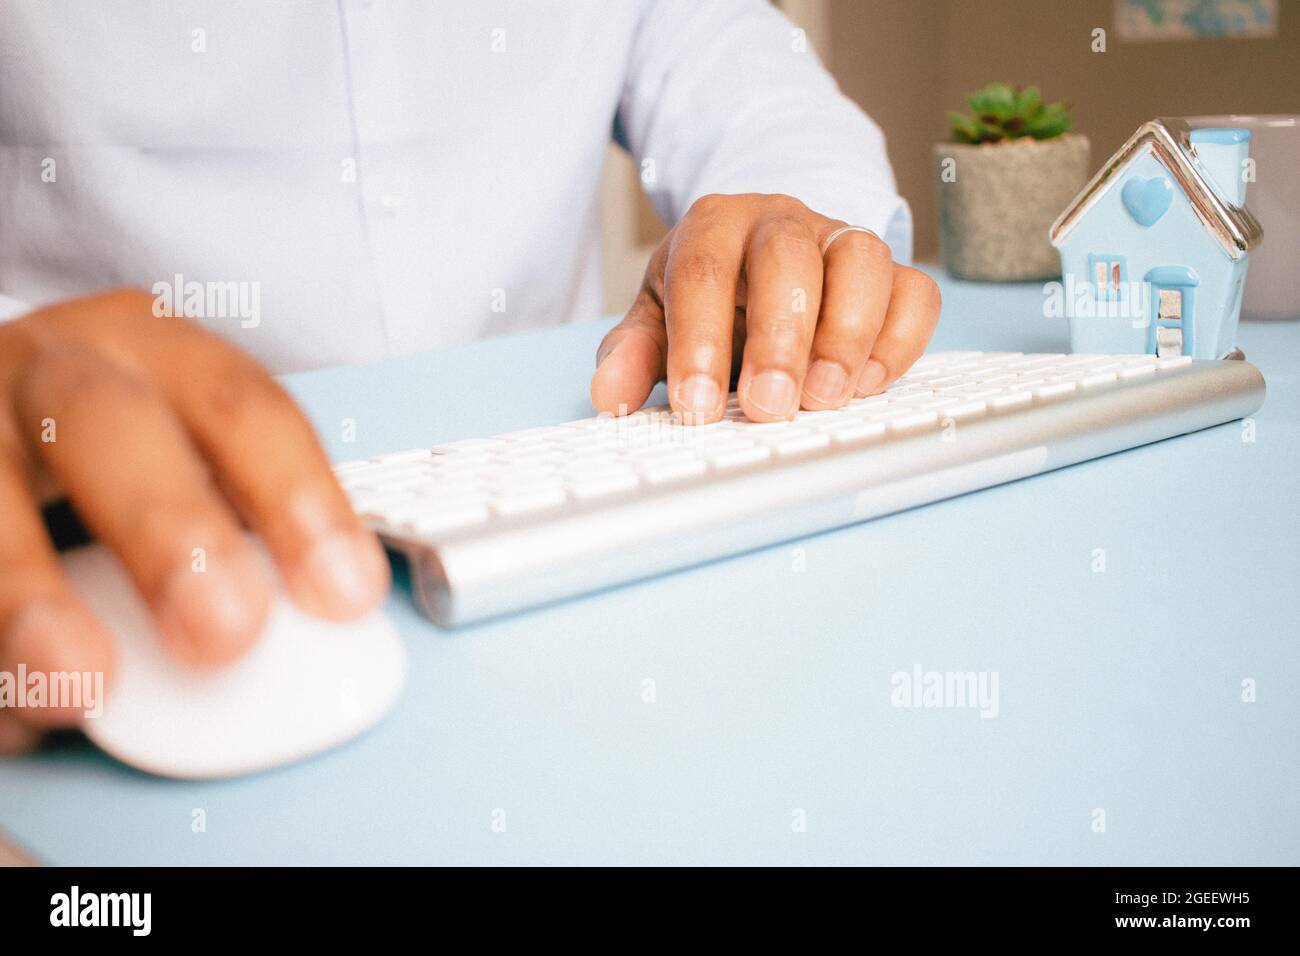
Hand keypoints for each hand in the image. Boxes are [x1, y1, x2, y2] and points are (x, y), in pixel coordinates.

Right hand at [0, 290, 388, 751]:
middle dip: (171, 530)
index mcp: (160, 355)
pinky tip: (20, 701)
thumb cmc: (120, 459)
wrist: (0, 419)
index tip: (343, 593)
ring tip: (84, 683)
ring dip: (34, 593)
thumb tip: (311, 636)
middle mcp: (60, 369)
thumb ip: (241, 529)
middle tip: (224, 632)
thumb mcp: (186, 459)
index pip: (243, 408)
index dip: (297, 497)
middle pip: (113, 426)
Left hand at [591, 193, 939, 422]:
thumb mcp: (659, 316)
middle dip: (779, 338)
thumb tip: (609, 397)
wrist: (760, 252)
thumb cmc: (709, 294)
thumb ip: (633, 353)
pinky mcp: (892, 273)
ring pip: (862, 260)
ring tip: (826, 399)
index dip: (700, 343)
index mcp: (714, 227)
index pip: (703, 273)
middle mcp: (781, 222)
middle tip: (769, 407)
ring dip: (847, 335)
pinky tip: (870, 385)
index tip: (698, 407)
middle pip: (788, 258)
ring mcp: (841, 242)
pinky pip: (915, 292)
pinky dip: (900, 339)